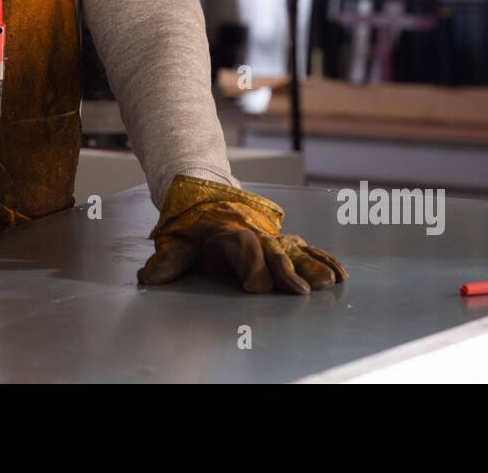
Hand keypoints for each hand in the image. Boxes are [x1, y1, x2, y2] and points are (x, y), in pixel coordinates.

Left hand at [137, 175, 346, 293]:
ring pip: (294, 250)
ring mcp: (270, 235)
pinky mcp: (281, 240)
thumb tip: (147, 277)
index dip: (250, 267)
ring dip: (312, 266)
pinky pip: (306, 249)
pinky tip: (339, 273)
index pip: (243, 248)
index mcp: (227, 232)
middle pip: (273, 251)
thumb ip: (167, 261)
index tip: (257, 289)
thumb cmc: (189, 226)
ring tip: (329, 282)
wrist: (204, 196)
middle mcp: (254, 233)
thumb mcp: (174, 240)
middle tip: (302, 291)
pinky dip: (323, 258)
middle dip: (288, 271)